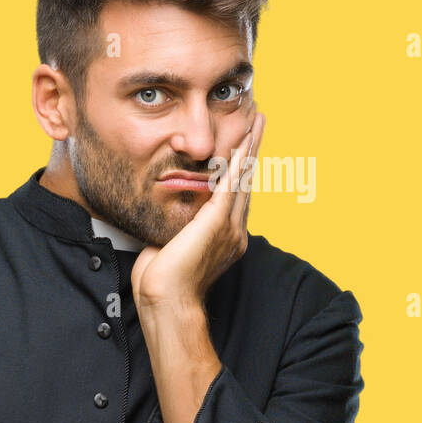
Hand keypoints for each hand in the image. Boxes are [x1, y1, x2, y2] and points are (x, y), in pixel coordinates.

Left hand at [132, 103, 264, 312]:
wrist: (167, 301)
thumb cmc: (162, 281)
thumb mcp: (170, 245)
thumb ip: (177, 226)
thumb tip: (169, 213)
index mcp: (223, 236)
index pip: (235, 194)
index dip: (241, 168)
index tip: (244, 146)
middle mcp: (233, 230)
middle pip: (246, 180)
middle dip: (252, 149)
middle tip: (259, 121)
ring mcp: (228, 227)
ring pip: (243, 177)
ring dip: (250, 146)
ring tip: (258, 121)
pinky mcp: (217, 223)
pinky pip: (233, 185)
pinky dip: (239, 161)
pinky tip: (245, 141)